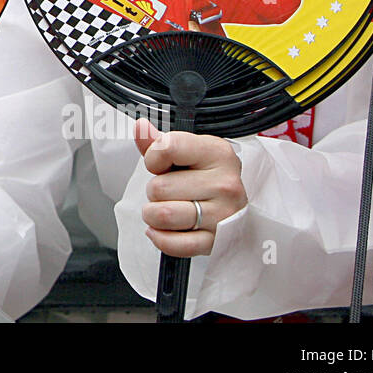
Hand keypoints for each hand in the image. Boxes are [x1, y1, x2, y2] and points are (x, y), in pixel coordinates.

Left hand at [134, 119, 245, 257]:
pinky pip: (175, 244)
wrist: (231, 205)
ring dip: (153, 215)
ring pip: (163, 215)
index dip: (153, 157)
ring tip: (166, 208)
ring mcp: (223, 215)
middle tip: (169, 191)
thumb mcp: (186, 152)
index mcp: (218, 153)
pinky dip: (160, 238)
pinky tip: (162, 230)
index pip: (167, 148)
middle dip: (155, 190)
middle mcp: (225, 184)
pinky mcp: (216, 242)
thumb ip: (158, 142)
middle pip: (159, 187)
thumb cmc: (205, 175)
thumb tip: (140, 127)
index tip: (160, 163)